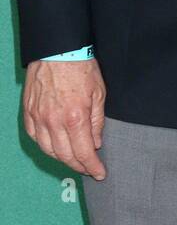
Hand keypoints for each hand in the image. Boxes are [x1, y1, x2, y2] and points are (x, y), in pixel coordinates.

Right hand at [23, 58, 106, 178]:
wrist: (58, 50)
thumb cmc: (81, 68)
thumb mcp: (99, 94)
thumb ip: (97, 122)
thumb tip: (95, 144)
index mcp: (75, 118)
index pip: (84, 153)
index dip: (92, 167)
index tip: (99, 173)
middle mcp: (54, 121)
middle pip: (65, 156)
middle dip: (79, 166)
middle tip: (89, 169)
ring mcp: (39, 118)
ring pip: (48, 150)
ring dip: (62, 159)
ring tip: (74, 160)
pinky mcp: (29, 112)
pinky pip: (35, 137)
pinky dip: (46, 146)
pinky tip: (55, 147)